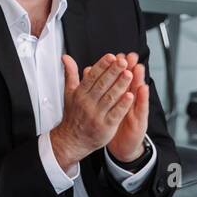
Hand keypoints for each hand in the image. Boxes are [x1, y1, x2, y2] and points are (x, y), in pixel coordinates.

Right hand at [49, 53, 134, 170]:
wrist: (72, 139)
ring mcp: (96, 115)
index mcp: (80, 94)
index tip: (111, 57)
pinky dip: (123, 105)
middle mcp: (87, 103)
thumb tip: (66, 57)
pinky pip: (115, 113)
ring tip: (129, 74)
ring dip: (120, 85)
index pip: (92, 76)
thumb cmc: (73, 115)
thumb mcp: (69, 93)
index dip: (102, 66)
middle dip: (114, 72)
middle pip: (102, 85)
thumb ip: (70, 74)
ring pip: (110, 97)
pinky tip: (130, 96)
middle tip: (123, 61)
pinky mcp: (105, 126)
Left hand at [102, 51, 147, 163]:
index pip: (119, 77)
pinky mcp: (141, 119)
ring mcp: (136, 108)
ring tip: (138, 66)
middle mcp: (129, 99)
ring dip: (138, 78)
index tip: (118, 54)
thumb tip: (87, 71)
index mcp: (120, 94)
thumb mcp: (105, 104)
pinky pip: (142, 107)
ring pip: (138, 90)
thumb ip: (98, 87)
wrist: (121, 143)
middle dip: (130, 67)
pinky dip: (142, 98)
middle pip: (130, 80)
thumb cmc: (112, 121)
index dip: (119, 66)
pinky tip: (143, 89)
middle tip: (131, 56)